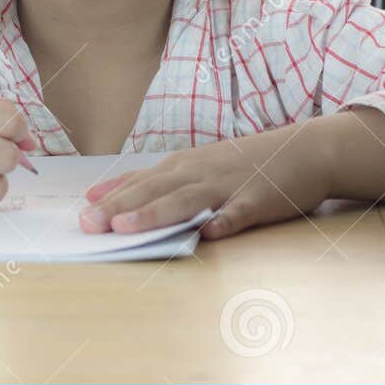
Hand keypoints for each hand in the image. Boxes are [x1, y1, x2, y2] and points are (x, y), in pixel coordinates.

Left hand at [77, 125, 332, 240]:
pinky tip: (209, 233)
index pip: (141, 181)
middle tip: (89, 225)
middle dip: (120, 208)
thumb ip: (156, 181)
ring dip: (155, 214)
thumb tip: (105, 196)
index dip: (111, 197)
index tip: (81, 212)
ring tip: (127, 228)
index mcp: (185, 166)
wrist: (303, 150)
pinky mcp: (258, 200)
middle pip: (155, 190)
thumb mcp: (198, 165)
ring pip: (187, 200)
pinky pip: (239, 213)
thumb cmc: (245, 162)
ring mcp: (228, 185)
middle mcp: (200, 172)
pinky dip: (224, 221)